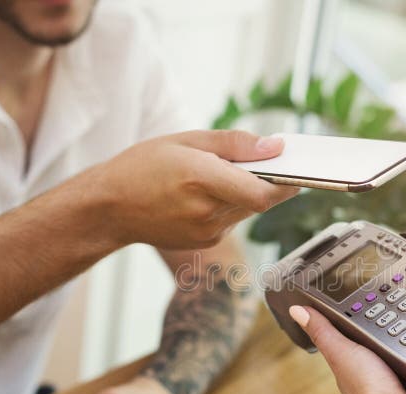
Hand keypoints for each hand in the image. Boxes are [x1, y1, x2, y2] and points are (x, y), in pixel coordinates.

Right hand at [79, 129, 298, 249]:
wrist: (109, 208)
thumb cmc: (143, 166)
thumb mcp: (186, 140)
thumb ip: (234, 143)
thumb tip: (275, 147)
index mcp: (200, 180)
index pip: (261, 192)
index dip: (286, 182)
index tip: (296, 166)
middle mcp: (206, 211)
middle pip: (260, 201)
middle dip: (271, 181)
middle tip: (270, 162)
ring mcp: (207, 232)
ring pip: (248, 211)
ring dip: (250, 192)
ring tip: (228, 173)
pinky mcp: (205, 241)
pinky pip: (233, 220)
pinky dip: (233, 204)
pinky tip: (211, 192)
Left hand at [289, 305, 405, 393]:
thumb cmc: (366, 390)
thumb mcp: (341, 351)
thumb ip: (323, 331)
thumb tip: (297, 311)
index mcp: (353, 363)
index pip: (356, 336)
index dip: (363, 320)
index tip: (372, 300)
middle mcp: (374, 375)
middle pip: (385, 345)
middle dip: (397, 330)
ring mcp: (398, 384)